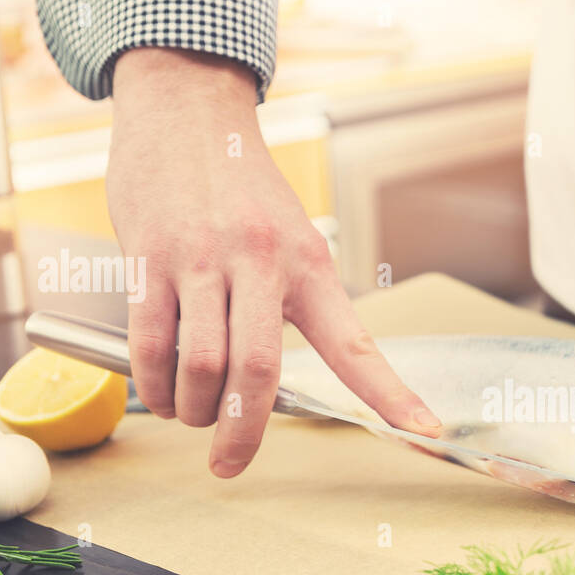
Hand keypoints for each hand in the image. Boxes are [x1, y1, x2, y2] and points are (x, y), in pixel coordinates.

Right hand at [108, 49, 440, 477]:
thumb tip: (276, 383)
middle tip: (230, 464)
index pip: (355, 345)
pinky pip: (150, 341)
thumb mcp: (290, 237)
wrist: (186, 111)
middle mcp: (261, 262)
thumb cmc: (242, 189)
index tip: (426, 431)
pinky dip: (155, 384)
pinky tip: (162, 393)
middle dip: (244, 433)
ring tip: (194, 416)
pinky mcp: (149, 255)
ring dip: (195, 409)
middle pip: (259, 372)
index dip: (390, 394)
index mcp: (309, 265)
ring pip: (202, 364)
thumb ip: (292, 304)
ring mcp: (202, 259)